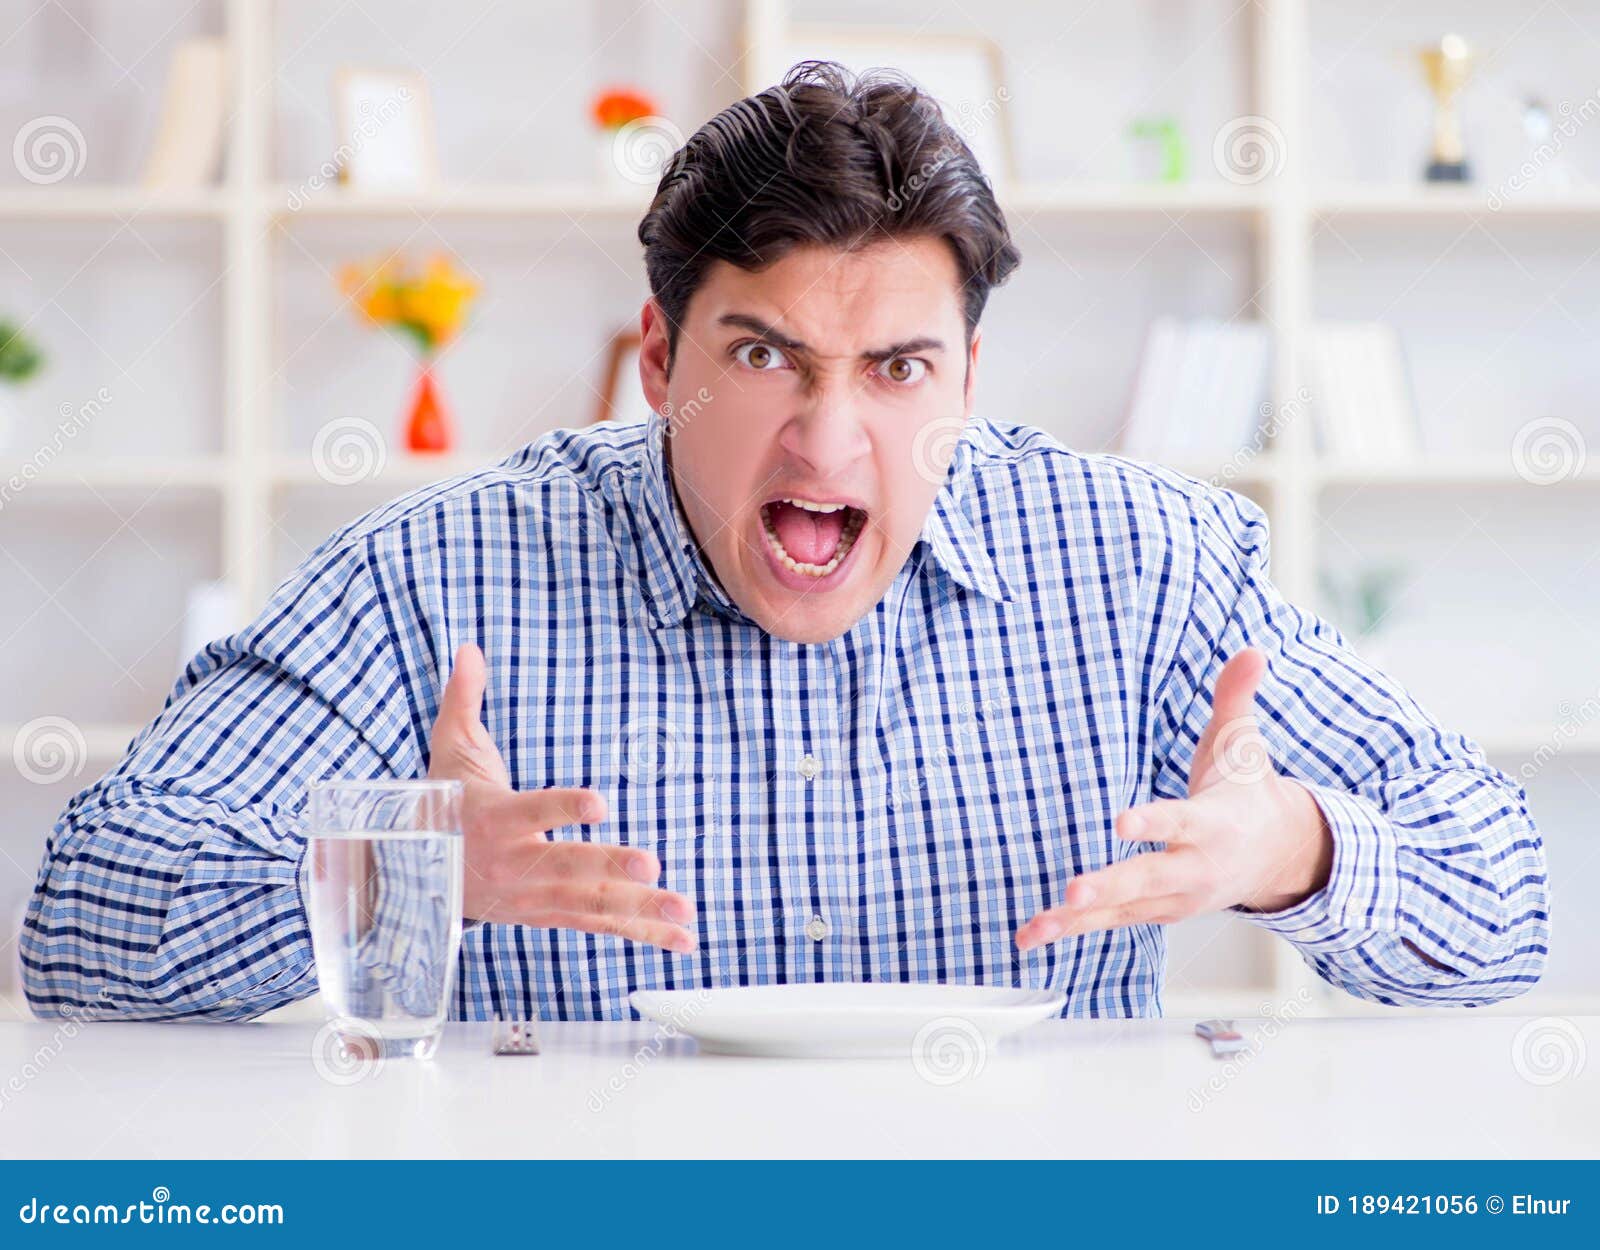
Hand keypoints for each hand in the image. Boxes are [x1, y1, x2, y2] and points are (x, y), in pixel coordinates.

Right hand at [428, 644, 695, 952]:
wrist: (416, 877)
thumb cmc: (444, 804)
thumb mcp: (449, 750)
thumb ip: (463, 699)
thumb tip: (469, 647)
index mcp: (492, 819)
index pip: (530, 810)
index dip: (562, 807)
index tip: (597, 802)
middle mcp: (515, 864)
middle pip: (566, 868)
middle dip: (609, 868)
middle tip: (651, 864)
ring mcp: (534, 898)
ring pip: (591, 906)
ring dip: (641, 911)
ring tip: (684, 910)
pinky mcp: (551, 916)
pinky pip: (601, 927)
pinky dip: (643, 934)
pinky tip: (684, 938)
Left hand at [1016, 646, 1331, 950]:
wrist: (1278, 855)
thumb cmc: (1246, 793)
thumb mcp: (1244, 744)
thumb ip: (1237, 698)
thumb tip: (1252, 651)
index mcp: (1213, 824)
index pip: (1180, 820)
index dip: (1154, 822)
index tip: (1123, 822)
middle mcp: (1194, 867)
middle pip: (1149, 877)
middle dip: (1110, 884)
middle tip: (1074, 888)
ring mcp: (1172, 897)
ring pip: (1122, 910)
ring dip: (1076, 918)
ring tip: (1036, 926)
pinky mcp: (1153, 911)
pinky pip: (1108, 923)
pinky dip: (1071, 929)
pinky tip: (1030, 936)